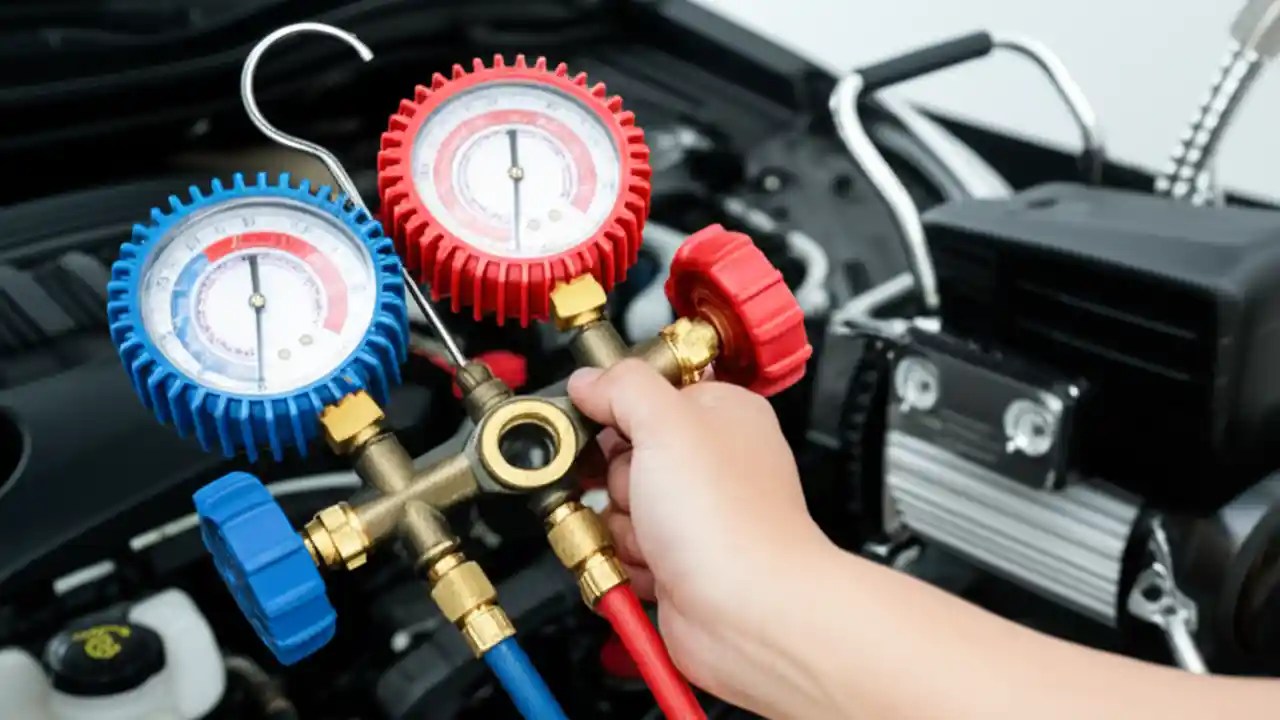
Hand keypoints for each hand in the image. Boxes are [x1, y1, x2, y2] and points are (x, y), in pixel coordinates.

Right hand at [568, 360, 833, 714]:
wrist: (748, 615)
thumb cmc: (731, 521)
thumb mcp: (666, 423)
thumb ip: (622, 387)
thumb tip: (589, 379)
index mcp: (719, 413)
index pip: (645, 391)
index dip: (616, 410)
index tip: (601, 424)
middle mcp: (711, 463)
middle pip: (621, 455)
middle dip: (614, 480)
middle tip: (637, 490)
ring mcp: (695, 516)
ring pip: (618, 508)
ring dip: (620, 527)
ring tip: (652, 537)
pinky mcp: (678, 563)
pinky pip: (624, 553)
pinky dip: (627, 563)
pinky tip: (652, 566)